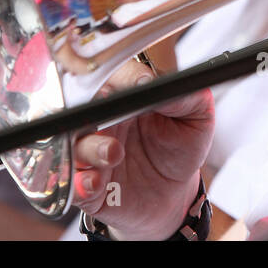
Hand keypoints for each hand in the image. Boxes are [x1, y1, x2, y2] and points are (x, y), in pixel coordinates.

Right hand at [72, 58, 213, 240]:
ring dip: (89, 148)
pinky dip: (79, 183)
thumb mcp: (196, 117)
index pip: (114, 76)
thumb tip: (159, 83)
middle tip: (110, 115)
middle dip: (92, 110)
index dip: (125, 77)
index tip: (142, 83)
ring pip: (72, 145)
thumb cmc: (180, 147)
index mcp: (123, 98)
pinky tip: (96, 183)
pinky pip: (71, 184)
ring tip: (113, 153)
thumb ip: (186, 96)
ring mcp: (92, 154)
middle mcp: (102, 122)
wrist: (177, 190)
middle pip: (81, 107)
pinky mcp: (88, 187)